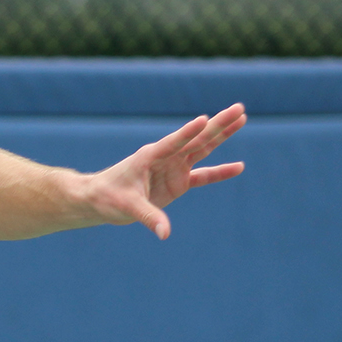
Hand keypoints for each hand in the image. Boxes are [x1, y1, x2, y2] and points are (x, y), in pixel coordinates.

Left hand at [85, 103, 245, 237]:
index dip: (189, 132)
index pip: (174, 142)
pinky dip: (220, 172)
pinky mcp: (178, 182)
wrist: (100, 201)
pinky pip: (203, 176)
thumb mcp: (127, 206)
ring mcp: (173, 168)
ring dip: (221, 135)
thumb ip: (149, 217)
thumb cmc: (108, 197)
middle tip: (239, 108)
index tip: (205, 119)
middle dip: (218, 124)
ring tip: (241, 118)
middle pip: (196, 138)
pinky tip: (239, 167)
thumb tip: (165, 233)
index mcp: (150, 156)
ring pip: (202, 149)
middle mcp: (165, 158)